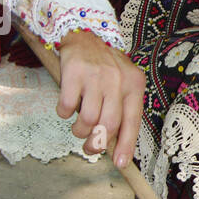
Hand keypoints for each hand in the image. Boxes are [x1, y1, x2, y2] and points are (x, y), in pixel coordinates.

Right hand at [57, 30, 145, 168]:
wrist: (85, 35)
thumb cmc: (105, 68)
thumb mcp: (122, 84)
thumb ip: (121, 110)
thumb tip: (115, 145)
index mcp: (134, 85)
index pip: (132, 121)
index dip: (126, 145)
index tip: (119, 163)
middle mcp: (117, 80)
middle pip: (108, 124)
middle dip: (97, 143)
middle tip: (90, 148)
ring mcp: (96, 76)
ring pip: (87, 118)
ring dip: (79, 130)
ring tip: (78, 127)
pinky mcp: (74, 72)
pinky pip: (68, 106)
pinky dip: (64, 113)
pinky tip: (66, 108)